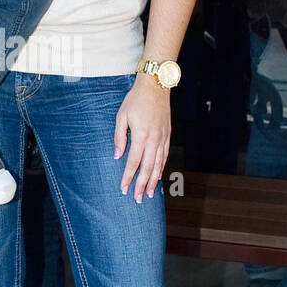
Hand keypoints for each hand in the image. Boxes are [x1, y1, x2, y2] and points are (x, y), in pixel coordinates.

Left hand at [113, 73, 171, 203]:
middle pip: (148, 168)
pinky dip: (161, 168)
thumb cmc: (136, 100)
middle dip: (142, 185)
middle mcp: (154, 139)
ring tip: (149, 194)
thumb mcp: (121, 116)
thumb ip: (119, 137)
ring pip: (159, 164)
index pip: (133, 162)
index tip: (123, 189)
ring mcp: (163, 138)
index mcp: (141, 136)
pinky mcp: (168, 135)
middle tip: (137, 199)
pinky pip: (165, 156)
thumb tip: (118, 156)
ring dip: (153, 181)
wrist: (155, 86)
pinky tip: (158, 176)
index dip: (128, 177)